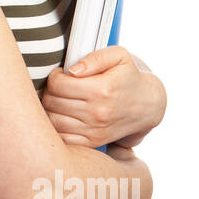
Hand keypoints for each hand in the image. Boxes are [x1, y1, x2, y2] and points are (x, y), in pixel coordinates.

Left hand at [42, 45, 166, 147]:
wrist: (149, 104)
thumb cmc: (129, 76)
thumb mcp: (118, 56)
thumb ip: (95, 58)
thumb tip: (72, 70)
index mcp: (101, 90)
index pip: (57, 84)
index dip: (54, 76)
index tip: (61, 75)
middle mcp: (97, 113)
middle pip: (52, 102)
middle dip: (50, 91)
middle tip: (59, 87)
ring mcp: (95, 130)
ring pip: (53, 120)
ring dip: (51, 109)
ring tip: (61, 100)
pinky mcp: (94, 142)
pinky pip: (63, 137)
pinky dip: (57, 127)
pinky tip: (64, 116)